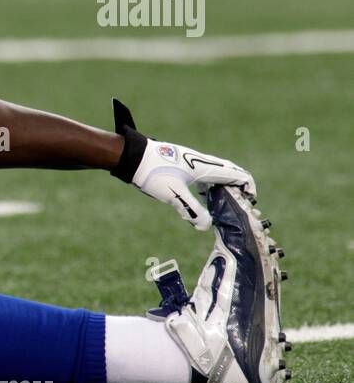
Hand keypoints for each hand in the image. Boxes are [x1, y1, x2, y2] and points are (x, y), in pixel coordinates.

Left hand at [111, 99, 255, 230]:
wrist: (132, 156)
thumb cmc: (153, 173)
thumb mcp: (172, 195)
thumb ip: (191, 210)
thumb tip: (207, 226)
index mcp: (205, 168)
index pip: (238, 175)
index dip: (249, 188)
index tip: (250, 203)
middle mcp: (203, 162)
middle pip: (232, 172)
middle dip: (240, 188)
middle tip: (241, 205)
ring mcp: (194, 161)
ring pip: (219, 171)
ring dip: (226, 185)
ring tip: (225, 203)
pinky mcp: (184, 163)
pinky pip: (206, 172)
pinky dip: (212, 184)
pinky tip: (204, 195)